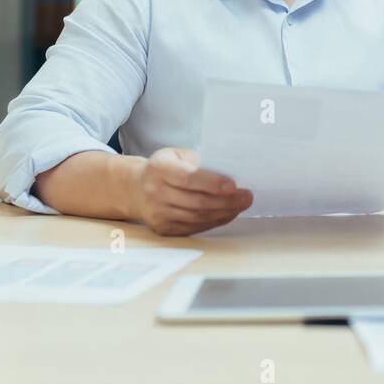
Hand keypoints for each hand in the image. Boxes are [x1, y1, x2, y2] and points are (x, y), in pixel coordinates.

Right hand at [128, 147, 252, 235]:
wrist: (136, 188)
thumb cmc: (166, 167)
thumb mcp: (177, 155)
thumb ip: (199, 162)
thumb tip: (230, 173)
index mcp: (159, 168)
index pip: (188, 178)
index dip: (212, 183)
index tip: (234, 185)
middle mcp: (154, 192)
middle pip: (196, 202)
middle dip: (226, 202)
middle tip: (246, 198)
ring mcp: (157, 213)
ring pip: (197, 217)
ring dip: (223, 213)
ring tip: (240, 206)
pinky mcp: (162, 228)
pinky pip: (193, 227)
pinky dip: (213, 221)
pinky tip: (226, 214)